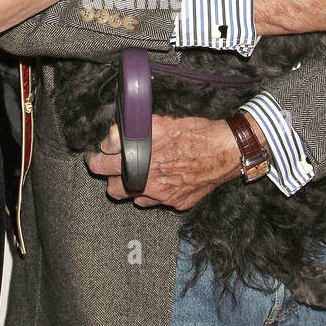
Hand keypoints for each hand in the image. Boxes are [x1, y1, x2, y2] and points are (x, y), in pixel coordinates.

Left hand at [85, 115, 239, 209]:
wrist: (226, 150)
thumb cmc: (197, 134)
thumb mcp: (162, 123)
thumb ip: (134, 129)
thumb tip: (115, 134)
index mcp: (139, 160)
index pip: (101, 162)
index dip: (99, 154)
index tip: (101, 151)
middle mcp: (148, 182)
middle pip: (112, 188)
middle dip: (109, 176)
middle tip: (111, 166)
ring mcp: (162, 196)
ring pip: (133, 199)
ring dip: (132, 187)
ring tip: (139, 173)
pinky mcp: (177, 203)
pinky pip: (157, 202)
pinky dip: (155, 193)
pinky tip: (163, 179)